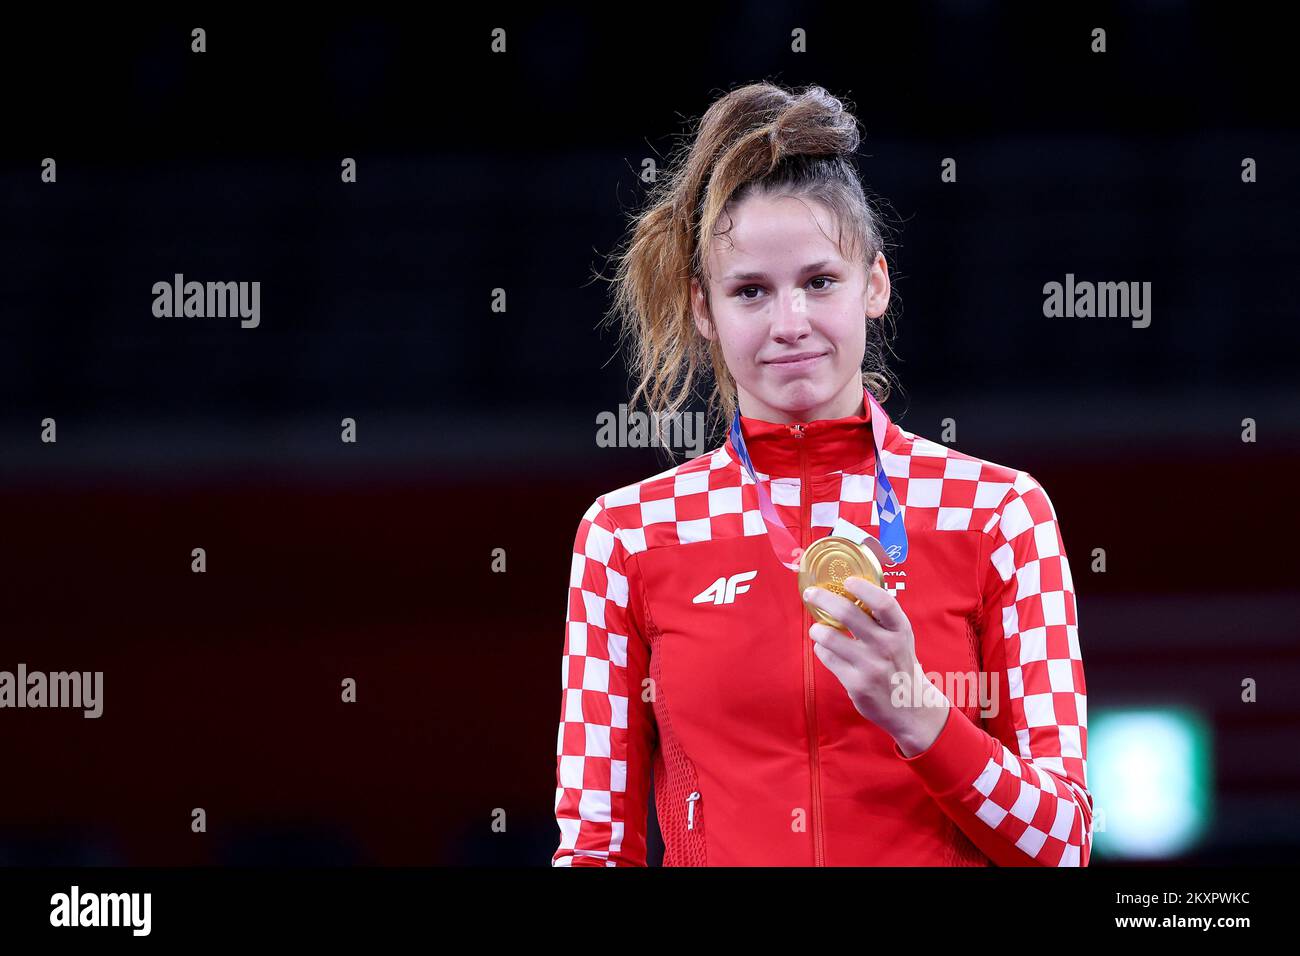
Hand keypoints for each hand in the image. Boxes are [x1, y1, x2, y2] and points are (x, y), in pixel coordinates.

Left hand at [801, 576, 950, 755]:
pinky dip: (821, 649)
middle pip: (848, 613)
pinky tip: (825, 648)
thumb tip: (848, 587)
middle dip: (823, 599)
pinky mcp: (856, 684)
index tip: (847, 581)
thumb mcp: (899, 637)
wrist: (910, 706)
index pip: (883, 602)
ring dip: (817, 629)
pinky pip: (828, 657)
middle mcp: (886, 646)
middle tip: (811, 593)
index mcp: (899, 630)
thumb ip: (881, 616)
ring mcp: (871, 666)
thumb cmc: (899, 662)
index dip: (863, 588)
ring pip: (830, 636)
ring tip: (817, 628)